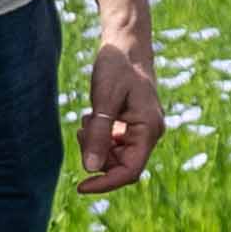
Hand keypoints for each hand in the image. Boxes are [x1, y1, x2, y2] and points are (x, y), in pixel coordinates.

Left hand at [76, 22, 163, 193]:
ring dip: (97, 146)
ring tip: (88, 119)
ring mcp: (142, 130)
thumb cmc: (117, 67)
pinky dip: (100, 137)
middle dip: (97, 156)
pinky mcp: (133, 125)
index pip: (130, 171)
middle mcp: (150, 133)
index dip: (105, 183)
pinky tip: (93, 117)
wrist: (126, 44)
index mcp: (149, 129)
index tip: (80, 186)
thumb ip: (99, 134)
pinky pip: (115, 144)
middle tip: (83, 130)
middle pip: (121, 165)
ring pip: (116, 156)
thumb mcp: (103, 100)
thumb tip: (90, 169)